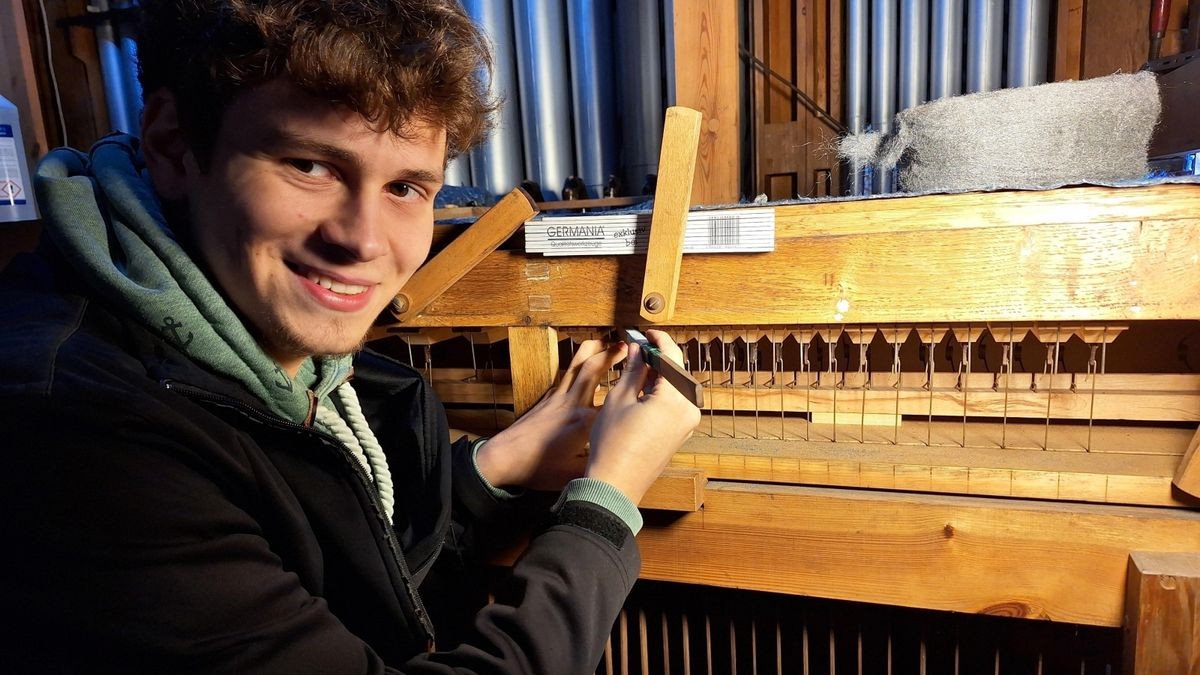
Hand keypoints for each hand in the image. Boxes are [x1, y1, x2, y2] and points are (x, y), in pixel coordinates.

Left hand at [475, 338, 627, 490]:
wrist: (503, 458)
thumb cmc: (536, 468)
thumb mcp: (574, 475)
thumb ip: (599, 465)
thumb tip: (618, 465)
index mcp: (584, 422)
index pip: (616, 401)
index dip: (633, 389)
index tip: (649, 381)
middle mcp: (572, 404)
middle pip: (594, 368)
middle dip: (612, 352)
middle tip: (627, 345)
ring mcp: (557, 398)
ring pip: (577, 364)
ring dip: (594, 349)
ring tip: (607, 342)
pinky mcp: (547, 398)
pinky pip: (566, 374)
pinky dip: (579, 364)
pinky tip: (585, 364)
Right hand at [585, 329, 700, 503]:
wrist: (615, 485)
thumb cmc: (614, 447)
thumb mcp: (619, 399)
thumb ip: (632, 370)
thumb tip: (637, 351)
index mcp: (675, 399)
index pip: (673, 356)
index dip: (658, 340)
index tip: (647, 333)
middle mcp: (688, 411)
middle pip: (677, 371)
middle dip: (658, 357)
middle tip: (638, 348)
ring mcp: (686, 424)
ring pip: (677, 387)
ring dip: (660, 374)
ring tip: (637, 367)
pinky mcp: (680, 433)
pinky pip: (676, 403)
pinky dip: (662, 392)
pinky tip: (643, 388)